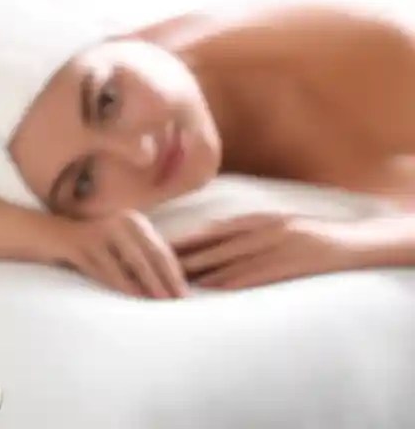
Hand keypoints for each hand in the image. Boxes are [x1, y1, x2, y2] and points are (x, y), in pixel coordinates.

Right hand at [57, 210, 188, 299]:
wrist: (45, 234)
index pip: (161, 249)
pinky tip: (132, 296)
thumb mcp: (115, 247)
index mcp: (133, 221)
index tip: (184, 293)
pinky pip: (107, 267)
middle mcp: (120, 221)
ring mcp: (100, 230)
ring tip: (160, 302)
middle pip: (151, 254)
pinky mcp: (82, 242)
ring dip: (149, 284)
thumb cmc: (86, 247)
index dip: (174, 272)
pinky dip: (122, 283)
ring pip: (132, 261)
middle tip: (178, 302)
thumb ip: (138, 257)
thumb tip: (168, 285)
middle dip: (166, 280)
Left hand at [173, 214, 359, 289]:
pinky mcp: (295, 262)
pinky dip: (233, 280)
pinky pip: (258, 273)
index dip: (184, 238)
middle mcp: (265, 228)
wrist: (353, 243)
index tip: (155, 245)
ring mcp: (280, 244)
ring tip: (174, 281)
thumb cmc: (309, 238)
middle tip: (154, 265)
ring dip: (202, 271)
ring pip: (232, 259)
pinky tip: (213, 288)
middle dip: (184, 256)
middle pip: (216, 244)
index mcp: (258, 219)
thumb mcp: (275, 227)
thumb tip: (209, 247)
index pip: (212, 229)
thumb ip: (244, 234)